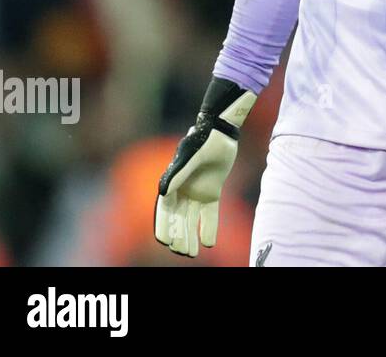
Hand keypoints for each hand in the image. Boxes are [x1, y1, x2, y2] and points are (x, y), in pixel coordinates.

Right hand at [154, 78, 254, 257]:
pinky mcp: (212, 192)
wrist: (222, 131)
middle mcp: (181, 190)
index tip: (165, 241)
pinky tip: (208, 243)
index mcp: (171, 182)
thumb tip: (163, 192)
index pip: (165, 209)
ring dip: (190, 235)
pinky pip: (209, 213)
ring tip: (191, 253)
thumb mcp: (191, 157)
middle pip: (177, 218)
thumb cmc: (203, 141)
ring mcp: (196, 192)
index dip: (164, 225)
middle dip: (178, 235)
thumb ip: (178, 174)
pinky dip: (207, 227)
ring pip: (191, 219)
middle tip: (182, 252)